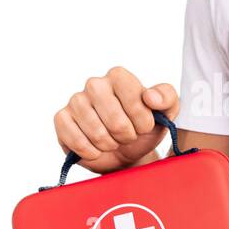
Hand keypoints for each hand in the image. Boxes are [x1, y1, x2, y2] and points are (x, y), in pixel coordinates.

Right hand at [54, 68, 179, 174]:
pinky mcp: (61, 119)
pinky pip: (76, 140)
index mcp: (119, 76)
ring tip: (113, 141)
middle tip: (127, 136)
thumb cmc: (144, 127)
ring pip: (97, 133)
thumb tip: (150, 97)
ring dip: (110, 145)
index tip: (144, 126)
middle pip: (115, 119)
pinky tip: (96, 149)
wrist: (126, 152)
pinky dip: (91, 152)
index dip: (143, 120)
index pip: (134, 99)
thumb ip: (167, 98)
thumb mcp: (166, 112)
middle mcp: (95, 84)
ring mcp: (76, 101)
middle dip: (127, 136)